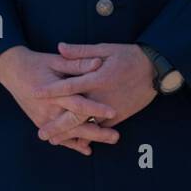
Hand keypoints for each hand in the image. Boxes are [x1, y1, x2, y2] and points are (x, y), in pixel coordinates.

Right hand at [0, 45, 117, 155]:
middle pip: (75, 124)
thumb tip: (98, 63)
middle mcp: (49, 109)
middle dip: (96, 132)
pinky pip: (58, 137)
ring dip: (89, 139)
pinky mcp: (41, 122)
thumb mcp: (57, 60)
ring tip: (108, 141)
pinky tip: (87, 149)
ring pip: (69, 134)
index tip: (113, 112)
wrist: (13, 71)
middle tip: (116, 136)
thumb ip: (78, 63)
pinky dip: (73, 144)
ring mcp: (44, 118)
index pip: (78, 104)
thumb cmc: (38, 63)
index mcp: (54, 92)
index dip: (95, 109)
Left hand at [32, 42, 158, 146]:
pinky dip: (89, 136)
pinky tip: (79, 142)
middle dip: (57, 125)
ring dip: (70, 134)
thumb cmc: (129, 56)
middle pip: (75, 114)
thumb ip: (81, 52)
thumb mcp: (105, 49)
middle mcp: (101, 96)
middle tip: (42, 134)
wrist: (155, 69)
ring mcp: (111, 108)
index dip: (51, 90)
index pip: (69, 85)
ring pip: (87, 125)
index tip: (35, 94)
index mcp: (96, 77)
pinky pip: (101, 128)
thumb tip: (60, 47)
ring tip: (55, 140)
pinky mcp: (119, 115)